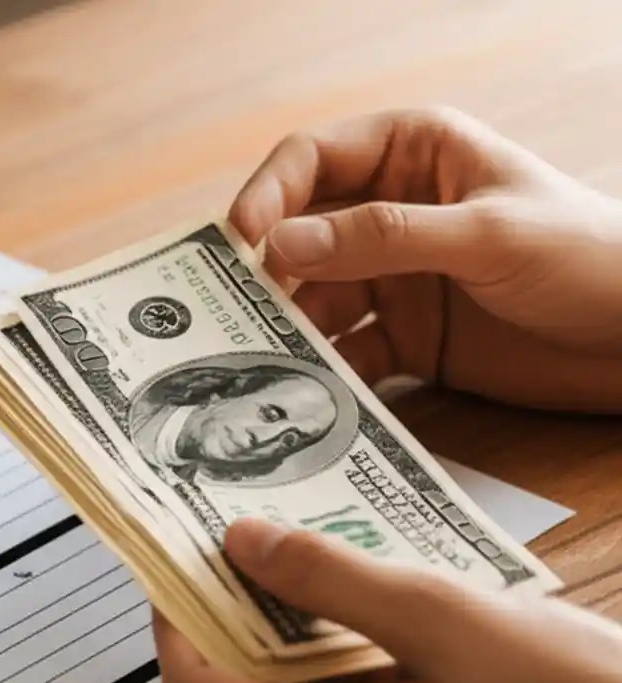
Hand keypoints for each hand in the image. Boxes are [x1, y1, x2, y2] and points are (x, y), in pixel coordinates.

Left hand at [153, 518, 621, 682]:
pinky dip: (314, 665)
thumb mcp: (444, 619)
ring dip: (265, 642)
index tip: (172, 565)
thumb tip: (243, 542)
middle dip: (219, 624)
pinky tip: (336, 613)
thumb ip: (333, 582)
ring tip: (276, 567)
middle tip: (227, 551)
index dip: (172, 625)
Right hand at [229, 106, 621, 412]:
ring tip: (259, 360)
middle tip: (233, 311)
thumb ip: (382, 237)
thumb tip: (279, 245)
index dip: (267, 194)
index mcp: (411, 154)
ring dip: (288, 327)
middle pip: (300, 233)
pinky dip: (324, 370)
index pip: (312, 160)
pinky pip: (347, 350)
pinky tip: (307, 391)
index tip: (240, 241)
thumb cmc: (589, 257)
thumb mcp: (487, 235)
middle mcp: (389, 212)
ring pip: (315, 297)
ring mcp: (395, 276)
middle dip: (265, 270)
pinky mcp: (405, 337)